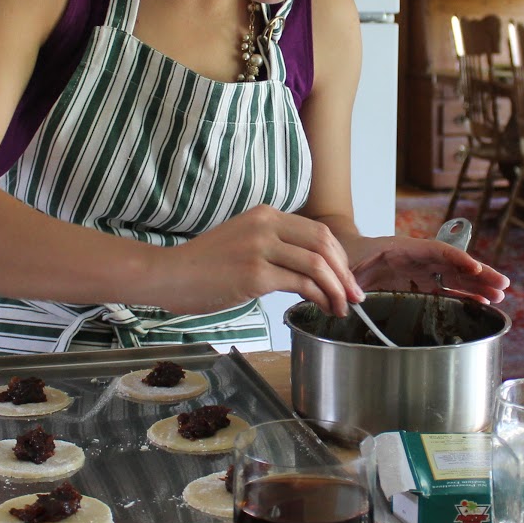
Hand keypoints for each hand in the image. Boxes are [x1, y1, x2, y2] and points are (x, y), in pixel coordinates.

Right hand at [150, 205, 364, 316]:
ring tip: (341, 307)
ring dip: (337, 289)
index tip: (347, 278)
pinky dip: (319, 297)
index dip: (339, 257)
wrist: (169, 274)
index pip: (317, 232)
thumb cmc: (203, 266)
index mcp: (265, 215)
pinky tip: (323, 307)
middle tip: (355, 295)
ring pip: (317, 265)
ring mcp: (260, 248)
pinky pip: (301, 284)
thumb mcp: (242, 241)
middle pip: (324, 245)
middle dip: (345, 273)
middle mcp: (266, 226)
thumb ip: (273, 246)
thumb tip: (309, 270)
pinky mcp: (255, 274)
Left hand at [349, 236, 510, 305]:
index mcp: (401, 248)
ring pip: (454, 277)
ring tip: (498, 296)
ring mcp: (419, 270)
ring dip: (477, 286)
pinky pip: (444, 288)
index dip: (456, 259)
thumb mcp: (345, 264)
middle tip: (502, 286)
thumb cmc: (343, 255)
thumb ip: (350, 279)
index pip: (435, 250)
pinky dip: (463, 295)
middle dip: (479, 274)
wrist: (339, 253)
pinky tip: (478, 303)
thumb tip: (353, 298)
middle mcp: (416, 258)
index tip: (475, 268)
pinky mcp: (417, 282)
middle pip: (453, 264)